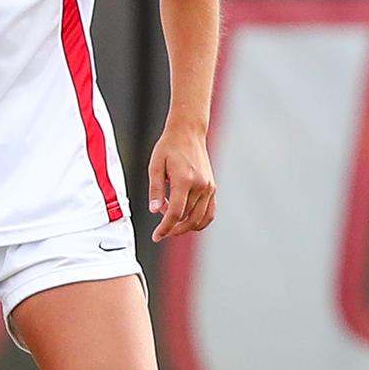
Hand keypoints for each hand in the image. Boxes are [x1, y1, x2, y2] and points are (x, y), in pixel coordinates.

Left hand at [147, 119, 215, 242]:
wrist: (188, 133)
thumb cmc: (169, 147)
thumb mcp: (155, 166)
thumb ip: (155, 190)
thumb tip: (155, 210)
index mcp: (184, 180)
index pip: (176, 213)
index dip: (165, 228)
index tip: (156, 236)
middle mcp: (200, 185)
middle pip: (188, 219)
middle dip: (173, 229)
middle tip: (161, 231)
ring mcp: (209, 187)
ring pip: (200, 219)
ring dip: (186, 227)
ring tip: (171, 223)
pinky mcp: (212, 188)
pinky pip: (209, 212)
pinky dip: (199, 221)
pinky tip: (186, 221)